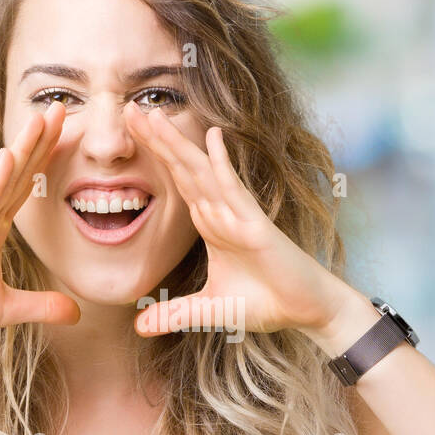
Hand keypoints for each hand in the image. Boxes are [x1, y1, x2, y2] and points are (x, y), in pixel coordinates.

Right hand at [0, 101, 79, 349]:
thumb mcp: (6, 310)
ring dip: (23, 149)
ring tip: (42, 118)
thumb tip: (77, 314)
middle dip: (41, 141)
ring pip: (2, 180)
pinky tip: (9, 157)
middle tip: (62, 107)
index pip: (26, 187)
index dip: (47, 160)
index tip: (69, 133)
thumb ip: (41, 306)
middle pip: (18, 173)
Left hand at [123, 102, 354, 342]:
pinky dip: (222, 164)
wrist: (306, 311)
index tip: (129, 132)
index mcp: (211, 224)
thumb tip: (139, 327)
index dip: (155, 157)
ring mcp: (239, 215)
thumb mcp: (211, 311)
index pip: (177, 183)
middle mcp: (222, 212)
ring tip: (153, 116)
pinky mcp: (256, 225)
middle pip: (183, 169)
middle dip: (157, 140)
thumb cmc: (266, 302)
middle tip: (128, 108)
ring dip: (177, 145)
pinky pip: (234, 190)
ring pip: (201, 173)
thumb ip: (175, 315)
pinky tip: (212, 136)